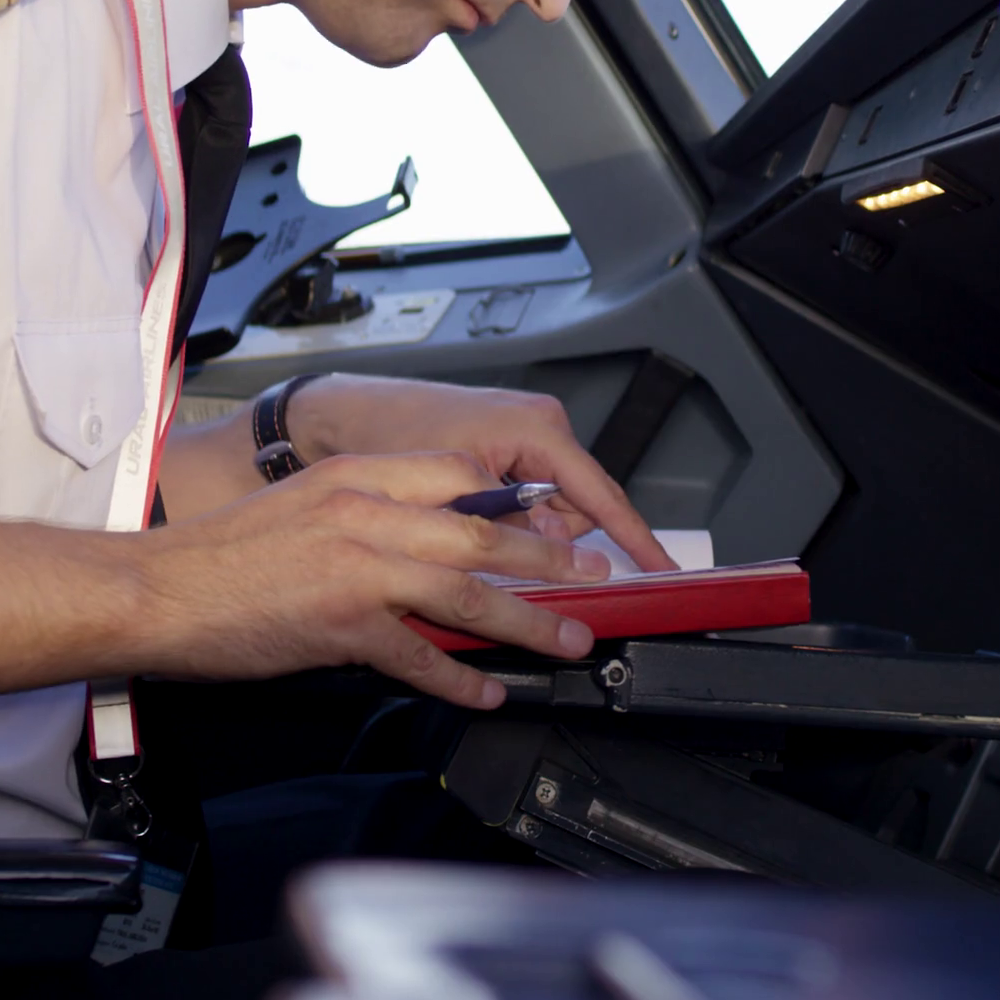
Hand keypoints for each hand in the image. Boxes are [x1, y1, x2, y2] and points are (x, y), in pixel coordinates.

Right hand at [134, 451, 613, 708]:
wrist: (153, 590)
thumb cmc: (220, 554)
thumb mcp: (305, 504)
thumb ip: (371, 513)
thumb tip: (436, 540)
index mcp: (357, 476)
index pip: (459, 473)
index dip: (514, 498)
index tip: (551, 518)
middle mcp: (365, 514)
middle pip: (482, 533)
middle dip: (549, 557)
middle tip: (594, 575)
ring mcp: (358, 570)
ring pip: (468, 592)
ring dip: (530, 620)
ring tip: (570, 638)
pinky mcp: (342, 626)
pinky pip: (420, 655)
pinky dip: (460, 677)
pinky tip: (487, 690)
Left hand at [287, 374, 676, 571]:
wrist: (335, 414)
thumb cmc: (384, 432)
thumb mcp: (449, 489)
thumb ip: (503, 526)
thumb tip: (543, 559)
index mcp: (537, 428)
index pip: (603, 495)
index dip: (636, 540)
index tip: (665, 571)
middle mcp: (537, 429)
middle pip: (576, 513)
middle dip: (557, 551)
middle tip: (537, 586)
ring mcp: (521, 442)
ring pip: (548, 518)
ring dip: (527, 545)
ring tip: (486, 555)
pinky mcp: (502, 454)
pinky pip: (525, 505)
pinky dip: (509, 532)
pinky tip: (481, 543)